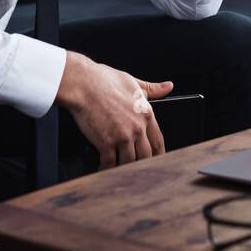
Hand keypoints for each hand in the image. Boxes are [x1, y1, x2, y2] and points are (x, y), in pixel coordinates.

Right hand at [55, 52, 171, 167]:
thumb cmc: (103, 80)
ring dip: (124, 167)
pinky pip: (110, 163)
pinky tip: (103, 168)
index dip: (158, 153)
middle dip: (142, 164)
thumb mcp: (132, 82)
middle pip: (146, 155)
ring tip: (119, 170)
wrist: (82, 84)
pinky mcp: (106, 143)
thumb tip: (168, 87)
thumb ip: (152, 89)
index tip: (156, 158)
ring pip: (129, 162)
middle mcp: (137, 127)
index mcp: (145, 113)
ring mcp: (122, 136)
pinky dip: (106, 168)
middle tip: (138, 169)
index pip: (158, 140)